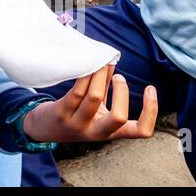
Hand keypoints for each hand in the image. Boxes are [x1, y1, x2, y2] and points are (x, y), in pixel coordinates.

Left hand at [22, 64, 157, 143]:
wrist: (43, 127)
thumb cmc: (75, 114)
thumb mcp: (95, 108)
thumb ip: (106, 89)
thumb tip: (111, 63)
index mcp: (110, 132)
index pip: (140, 131)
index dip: (151, 111)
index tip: (150, 89)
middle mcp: (96, 132)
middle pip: (118, 118)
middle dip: (122, 93)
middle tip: (118, 77)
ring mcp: (78, 124)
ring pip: (94, 98)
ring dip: (101, 76)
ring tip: (102, 64)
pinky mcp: (61, 113)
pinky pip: (76, 91)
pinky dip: (85, 75)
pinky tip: (87, 65)